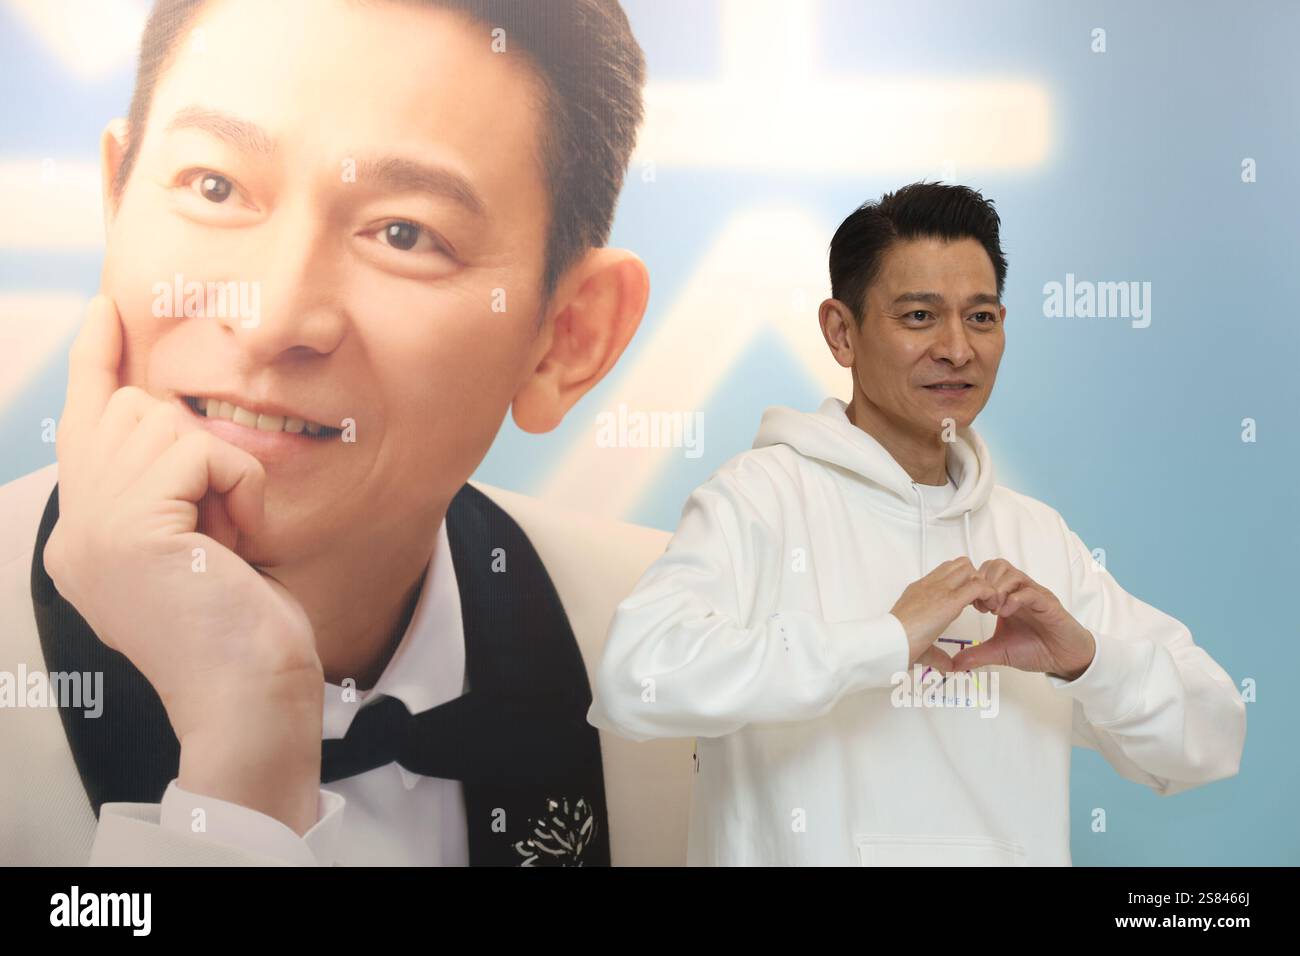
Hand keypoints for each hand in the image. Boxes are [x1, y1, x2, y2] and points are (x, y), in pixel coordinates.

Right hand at [43, 294, 323, 832]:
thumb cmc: (248, 630)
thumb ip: (173, 492)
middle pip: (132, 413)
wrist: (253, 694)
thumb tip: (177, 431)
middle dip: (195, 452)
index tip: (103, 308)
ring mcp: (94, 527)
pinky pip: (201, 452)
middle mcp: (78, 530)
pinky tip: (238, 542)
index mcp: (89, 539)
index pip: (83, 423)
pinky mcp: (128, 526)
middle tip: (222, 532)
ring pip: (168, 424)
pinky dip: (238, 489)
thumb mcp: (202, 549)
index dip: (95, 361)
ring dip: (223, 476)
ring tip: (229, 543)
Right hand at [890, 558, 997, 672]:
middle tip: (978, 601)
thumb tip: (948, 666)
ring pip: (969, 568)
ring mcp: (939, 589)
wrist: (889, 643)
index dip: (961, 582)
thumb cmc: (896, 643)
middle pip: (960, 564)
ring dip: (981, 584)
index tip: (968, 602)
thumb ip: (937, 654)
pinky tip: (989, 610)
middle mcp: (929, 585)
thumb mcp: (920, 645)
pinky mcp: (950, 600)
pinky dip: (989, 595)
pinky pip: (978, 586)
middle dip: (974, 578)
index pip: (946, 571)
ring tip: (983, 605)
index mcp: (919, 591)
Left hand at [950, 559, 1095, 679]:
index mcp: (1007, 597)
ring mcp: (1035, 595)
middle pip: (997, 565)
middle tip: (982, 606)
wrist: (1065, 659)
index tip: (971, 605)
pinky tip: (1006, 614)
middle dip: (984, 583)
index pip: (986, 573)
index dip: (975, 585)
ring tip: (994, 610)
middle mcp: (1020, 591)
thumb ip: (977, 654)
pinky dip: (1014, 599)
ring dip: (998, 589)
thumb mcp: (999, 652)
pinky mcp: (1048, 604)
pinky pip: (1030, 591)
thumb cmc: (1036, 650)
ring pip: (1012, 573)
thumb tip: (954, 664)